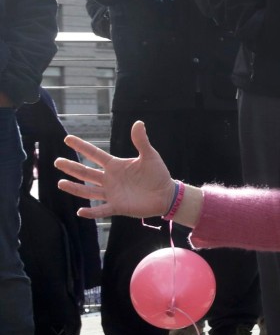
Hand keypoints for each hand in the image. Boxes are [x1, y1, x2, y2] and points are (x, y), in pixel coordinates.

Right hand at [55, 121, 180, 219]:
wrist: (166, 194)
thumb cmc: (158, 174)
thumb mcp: (150, 156)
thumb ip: (141, 141)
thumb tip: (138, 123)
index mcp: (115, 166)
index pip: (94, 154)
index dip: (82, 146)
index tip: (67, 139)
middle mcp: (110, 179)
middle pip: (86, 173)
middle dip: (72, 167)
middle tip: (57, 161)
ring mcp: (112, 193)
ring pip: (89, 191)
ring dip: (75, 188)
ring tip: (61, 183)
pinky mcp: (118, 207)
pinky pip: (101, 210)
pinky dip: (91, 212)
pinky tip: (80, 212)